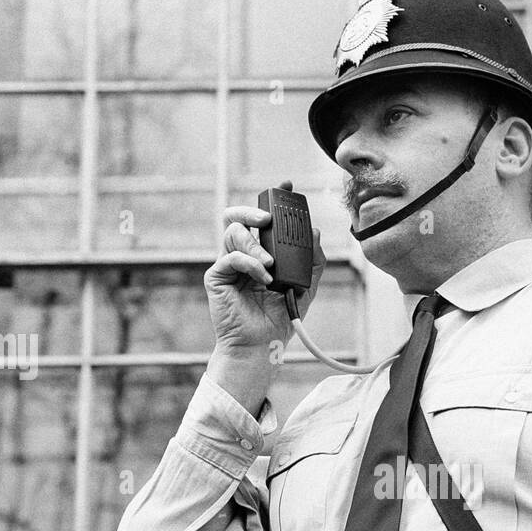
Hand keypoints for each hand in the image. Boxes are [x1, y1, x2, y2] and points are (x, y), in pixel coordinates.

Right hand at [203, 178, 326, 358]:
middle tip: (268, 217)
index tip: (288, 184)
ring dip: (254, 244)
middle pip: (239, 215)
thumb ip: (313, 261)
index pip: (263, 219)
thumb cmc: (279, 318)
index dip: (272, 198)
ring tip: (270, 264)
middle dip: (252, 208)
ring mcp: (228, 264)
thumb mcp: (305, 287)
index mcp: (261, 252)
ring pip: (233, 232)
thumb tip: (315, 231)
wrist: (262, 346)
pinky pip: (230, 256)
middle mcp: (242, 254)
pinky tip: (263, 278)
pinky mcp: (217, 277)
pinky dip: (250, 263)